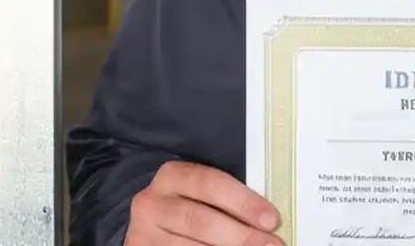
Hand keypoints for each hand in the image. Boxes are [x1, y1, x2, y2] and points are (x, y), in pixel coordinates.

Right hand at [126, 161, 282, 244]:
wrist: (150, 221)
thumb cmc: (189, 203)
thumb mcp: (202, 192)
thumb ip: (228, 199)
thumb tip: (267, 219)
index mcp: (172, 176)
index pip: (212, 185)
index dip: (244, 203)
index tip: (271, 220)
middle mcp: (152, 203)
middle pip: (201, 221)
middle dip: (241, 236)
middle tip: (271, 245)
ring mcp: (143, 233)